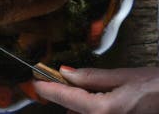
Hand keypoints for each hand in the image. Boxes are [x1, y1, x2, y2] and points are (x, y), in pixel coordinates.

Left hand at [34, 66, 158, 113]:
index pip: (66, 97)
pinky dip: (91, 110)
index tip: (35, 82)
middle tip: (58, 81)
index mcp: (103, 110)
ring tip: (87, 90)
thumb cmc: (157, 88)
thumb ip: (91, 76)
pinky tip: (98, 101)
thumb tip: (65, 72)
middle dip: (65, 96)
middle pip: (72, 110)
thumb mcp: (123, 76)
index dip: (47, 88)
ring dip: (79, 106)